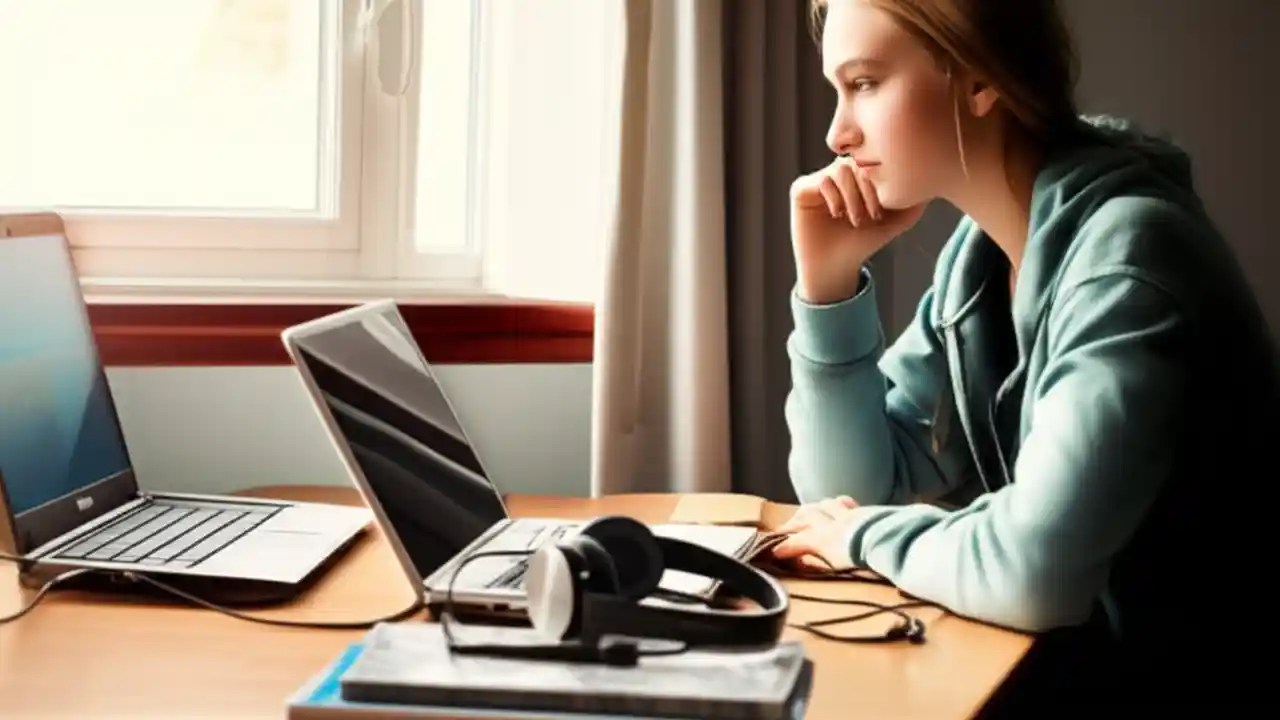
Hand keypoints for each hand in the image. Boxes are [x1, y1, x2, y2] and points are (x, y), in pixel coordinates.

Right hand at [770, 495, 861, 569]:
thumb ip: (816, 561)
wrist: (892, 542)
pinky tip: (837, 506)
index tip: (774, 553)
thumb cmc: (867, 559)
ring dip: (814, 509)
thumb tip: (799, 559)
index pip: (797, 541)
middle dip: (793, 523)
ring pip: (825, 504)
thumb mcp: (837, 566)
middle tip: (784, 530)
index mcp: (824, 538)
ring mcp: (849, 515)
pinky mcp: (865, 512)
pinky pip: (846, 502)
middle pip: (807, 516)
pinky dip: (837, 504)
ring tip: (808, 514)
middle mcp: (833, 523)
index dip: (783, 547)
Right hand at [789, 157, 925, 303]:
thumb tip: (931, 181)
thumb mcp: (896, 221)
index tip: (882, 212)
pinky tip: (838, 215)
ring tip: (856, 220)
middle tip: (872, 217)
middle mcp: (838, 174)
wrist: (836, 266)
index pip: (874, 161)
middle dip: (868, 191)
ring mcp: (819, 180)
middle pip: (858, 163)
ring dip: (853, 196)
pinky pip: (822, 179)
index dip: (881, 183)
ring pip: (841, 170)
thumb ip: (914, 201)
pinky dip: (834, 196)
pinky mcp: (801, 189)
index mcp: (859, 175)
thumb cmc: (863, 243)